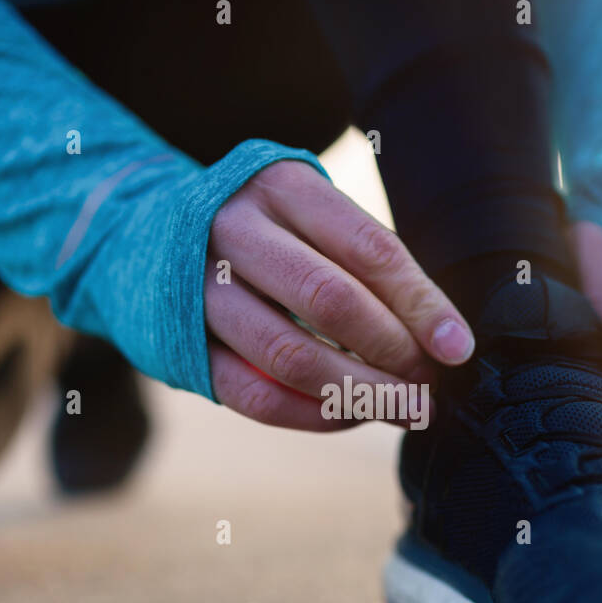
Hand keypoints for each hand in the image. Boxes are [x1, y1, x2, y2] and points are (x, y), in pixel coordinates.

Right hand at [205, 161, 473, 429]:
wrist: (144, 235)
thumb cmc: (265, 231)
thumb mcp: (311, 214)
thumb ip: (367, 262)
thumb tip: (443, 337)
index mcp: (282, 186)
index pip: (368, 248)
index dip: (420, 303)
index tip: (457, 348)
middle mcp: (234, 229)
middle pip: (329, 300)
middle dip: (393, 352)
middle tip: (430, 385)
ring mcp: (199, 288)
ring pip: (290, 355)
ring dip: (359, 392)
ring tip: (404, 407)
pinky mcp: (182, 344)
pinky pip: (255, 395)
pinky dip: (313, 415)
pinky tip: (351, 416)